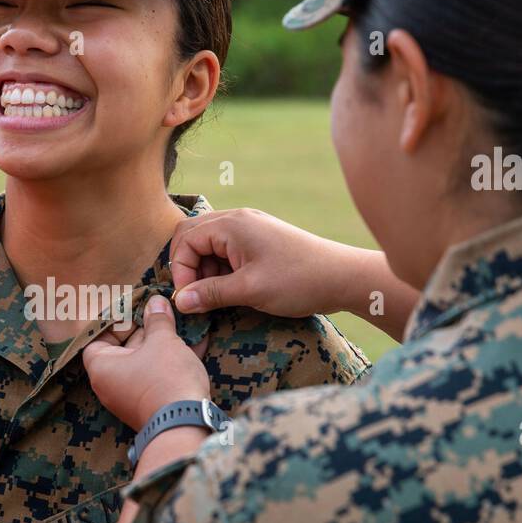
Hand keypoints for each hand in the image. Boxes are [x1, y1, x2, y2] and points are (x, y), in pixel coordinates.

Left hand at [82, 295, 209, 429]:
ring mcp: (131, 397)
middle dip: (146, 330)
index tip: (136, 310)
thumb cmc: (165, 379)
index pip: (98, 337)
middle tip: (162, 313)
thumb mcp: (163, 341)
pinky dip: (173, 362)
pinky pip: (159, 377)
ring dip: (164, 344)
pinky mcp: (151, 406)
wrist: (185, 424)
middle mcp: (111, 385)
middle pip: (124, 349)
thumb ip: (157, 320)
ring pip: (146, 363)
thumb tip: (156, 303)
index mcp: (102, 367)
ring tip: (183, 325)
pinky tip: (198, 344)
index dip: (116, 320)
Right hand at [169, 208, 361, 318]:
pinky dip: (222, 270)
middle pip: (193, 237)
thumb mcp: (249, 290)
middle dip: (189, 268)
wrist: (343, 277)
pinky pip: (227, 251)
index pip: (185, 240)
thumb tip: (179, 302)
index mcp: (232, 225)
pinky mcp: (260, 241)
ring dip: (205, 271)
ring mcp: (250, 229)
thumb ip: (210, 293)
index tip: (189, 299)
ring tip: (219, 296)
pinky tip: (234, 290)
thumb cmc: (298, 280)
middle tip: (197, 295)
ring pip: (209, 245)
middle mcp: (238, 220)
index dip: (180, 271)